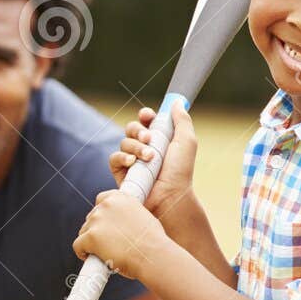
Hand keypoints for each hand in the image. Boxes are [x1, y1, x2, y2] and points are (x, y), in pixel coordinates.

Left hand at [73, 189, 169, 281]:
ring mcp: (97, 220)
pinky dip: (81, 252)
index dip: (101, 214)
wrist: (152, 254)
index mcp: (120, 197)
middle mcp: (106, 205)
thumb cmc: (153, 242)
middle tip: (106, 243)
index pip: (101, 200)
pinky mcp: (90, 236)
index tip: (105, 225)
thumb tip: (121, 226)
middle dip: (96, 229)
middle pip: (91, 217)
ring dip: (90, 241)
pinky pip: (77, 245)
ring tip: (102, 252)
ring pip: (84, 231)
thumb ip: (128, 215)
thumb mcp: (143, 217)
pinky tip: (89, 257)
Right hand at [110, 104, 200, 233]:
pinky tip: (132, 163)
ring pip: (124, 141)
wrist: (170, 196)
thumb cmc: (181, 172)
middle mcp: (144, 148)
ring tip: (149, 157)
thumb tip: (176, 102)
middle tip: (149, 138)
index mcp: (159, 139)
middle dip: (139, 129)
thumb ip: (182, 120)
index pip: (147, 120)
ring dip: (136, 146)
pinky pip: (114, 158)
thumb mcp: (186, 142)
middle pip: (132, 127)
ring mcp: (132, 160)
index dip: (145, 115)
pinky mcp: (121, 173)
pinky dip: (122, 157)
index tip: (148, 115)